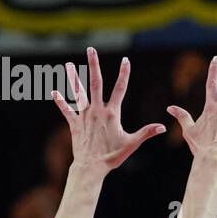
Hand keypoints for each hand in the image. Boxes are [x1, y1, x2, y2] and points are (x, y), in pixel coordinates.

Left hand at [50, 47, 164, 171]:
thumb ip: (146, 132)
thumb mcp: (132, 143)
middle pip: (95, 83)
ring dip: (73, 78)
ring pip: (78, 93)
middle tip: (91, 50)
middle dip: (94, 65)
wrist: (91, 167)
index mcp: (112, 113)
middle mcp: (97, 110)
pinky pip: (66, 111)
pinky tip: (54, 92)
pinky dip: (61, 102)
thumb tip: (162, 126)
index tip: (126, 60)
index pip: (120, 89)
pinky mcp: (74, 124)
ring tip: (67, 64)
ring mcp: (84, 116)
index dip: (124, 74)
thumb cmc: (112, 156)